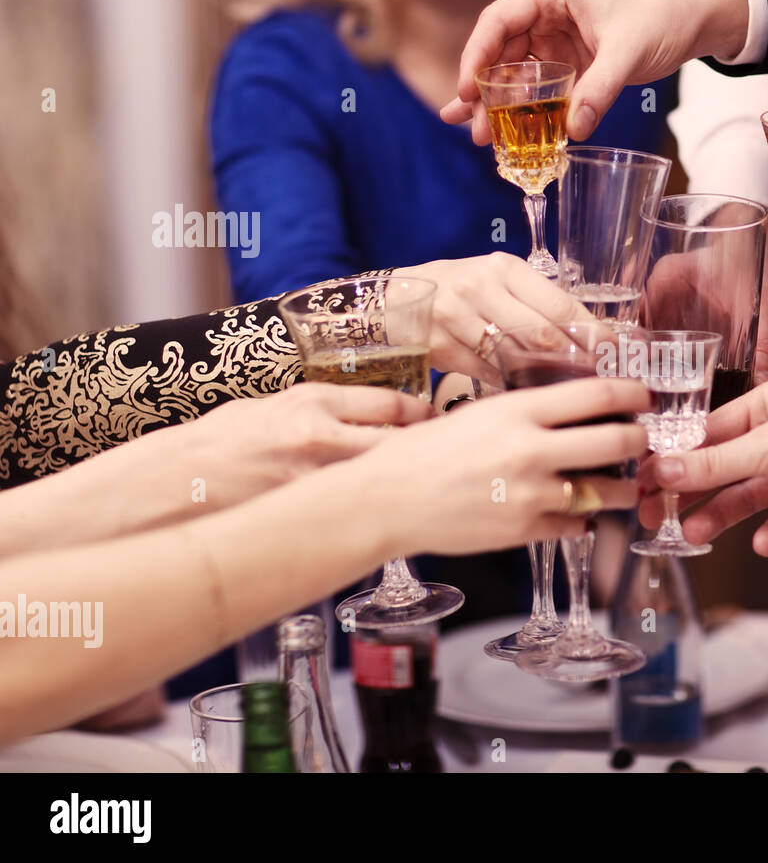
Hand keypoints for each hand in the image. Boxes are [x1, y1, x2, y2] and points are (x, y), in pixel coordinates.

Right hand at [150, 383, 432, 506]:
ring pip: (384, 478)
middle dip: (428, 447)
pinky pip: (356, 509)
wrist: (170, 486)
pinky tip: (386, 512)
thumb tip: (357, 414)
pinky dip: (375, 509)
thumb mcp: (268, 407)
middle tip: (446, 450)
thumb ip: (316, 409)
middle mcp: (320, 439)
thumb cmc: (214, 444)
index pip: (390, 402)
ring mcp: (317, 481)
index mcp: (310, 403)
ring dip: (407, 478)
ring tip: (424, 482)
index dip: (421, 410)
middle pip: (401, 442)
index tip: (435, 415)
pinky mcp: (309, 515)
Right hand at [357, 377, 651, 554]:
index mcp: (519, 411)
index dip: (633, 394)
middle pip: (618, 441)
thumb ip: (525, 412)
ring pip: (609, 491)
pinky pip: (578, 525)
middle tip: (642, 439)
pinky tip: (577, 511)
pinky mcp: (527, 531)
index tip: (644, 396)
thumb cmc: (424, 451)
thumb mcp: (478, 413)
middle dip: (639, 440)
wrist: (387, 500)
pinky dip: (583, 519)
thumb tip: (572, 408)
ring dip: (623, 487)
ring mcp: (533, 495)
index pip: (599, 396)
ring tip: (623, 483)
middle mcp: (532, 450)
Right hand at [404, 252, 591, 381]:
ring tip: (572, 391)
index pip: (559, 302)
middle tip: (601, 378)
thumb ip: (533, 301)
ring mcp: (457, 319)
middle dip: (576, 360)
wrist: (393, 300)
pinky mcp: (441, 348)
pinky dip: (512, 386)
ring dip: (547, 377)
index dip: (591, 330)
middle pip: (542, 333)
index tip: (613, 350)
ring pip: (515, 357)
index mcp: (503, 269)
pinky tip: (530, 396)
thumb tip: (586, 336)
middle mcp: (480, 289)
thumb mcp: (494, 279)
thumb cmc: (455, 289)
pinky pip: (488, 374)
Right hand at [440, 0, 748, 142]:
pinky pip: (538, 86)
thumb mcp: (629, 52)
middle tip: (472, 130)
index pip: (497, 23)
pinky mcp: (567, 59)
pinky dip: (526, 109)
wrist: (690, 18)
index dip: (476, 59)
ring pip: (514, 72)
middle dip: (483, 93)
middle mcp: (544, 11)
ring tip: (481, 138)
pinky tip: (511, 134)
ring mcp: (553, 36)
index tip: (467, 94)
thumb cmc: (660, 16)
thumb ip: (599, 89)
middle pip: (499, 52)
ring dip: (499, 105)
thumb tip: (574, 130)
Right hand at [639, 378, 767, 554]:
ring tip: (696, 536)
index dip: (674, 458)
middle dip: (692, 492)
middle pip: (724, 467)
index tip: (643, 479)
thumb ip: (713, 464)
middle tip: (656, 516)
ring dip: (724, 516)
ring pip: (750, 496)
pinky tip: (765, 543)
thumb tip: (662, 469)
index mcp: (766, 405)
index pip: (708, 433)